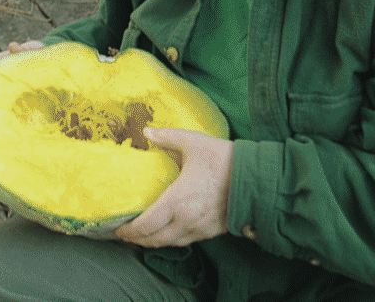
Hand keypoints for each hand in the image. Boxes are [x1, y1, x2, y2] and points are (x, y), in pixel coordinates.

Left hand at [115, 127, 233, 247]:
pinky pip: (186, 241)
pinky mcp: (212, 231)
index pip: (145, 226)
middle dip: (136, 240)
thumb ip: (167, 137)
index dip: (129, 231)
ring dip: (153, 241)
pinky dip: (172, 239)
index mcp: (177, 201)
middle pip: (154, 240)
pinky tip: (168, 231)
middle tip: (124, 235)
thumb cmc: (224, 160)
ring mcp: (200, 229)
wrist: (257, 178)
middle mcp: (186, 220)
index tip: (117, 229)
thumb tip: (147, 132)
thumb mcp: (193, 142)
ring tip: (142, 236)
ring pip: (170, 243)